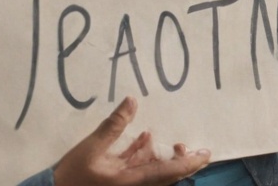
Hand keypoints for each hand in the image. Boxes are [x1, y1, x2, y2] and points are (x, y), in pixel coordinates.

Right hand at [52, 97, 209, 185]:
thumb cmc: (71, 176)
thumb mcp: (91, 148)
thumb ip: (114, 125)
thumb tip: (131, 100)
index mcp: (132, 181)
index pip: (169, 172)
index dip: (189, 163)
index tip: (206, 154)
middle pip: (166, 176)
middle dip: (180, 161)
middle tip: (189, 146)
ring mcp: (126, 185)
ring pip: (153, 173)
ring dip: (161, 158)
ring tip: (168, 141)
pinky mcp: (116, 182)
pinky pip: (138, 171)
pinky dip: (144, 157)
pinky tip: (144, 140)